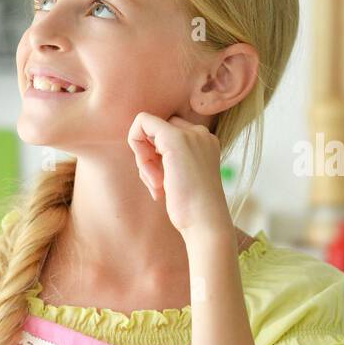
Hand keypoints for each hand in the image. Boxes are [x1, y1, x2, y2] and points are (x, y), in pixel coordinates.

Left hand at [127, 112, 231, 239]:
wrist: (205, 221)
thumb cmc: (191, 208)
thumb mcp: (179, 178)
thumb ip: (166, 160)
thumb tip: (142, 148)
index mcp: (204, 142)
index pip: (168, 132)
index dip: (155, 154)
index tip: (160, 179)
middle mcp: (200, 133)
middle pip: (156, 130)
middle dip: (147, 156)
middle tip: (156, 182)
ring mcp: (190, 134)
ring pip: (147, 130)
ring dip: (144, 162)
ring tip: (158, 186)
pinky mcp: (175, 139)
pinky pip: (142, 123)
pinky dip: (138, 152)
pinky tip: (154, 181)